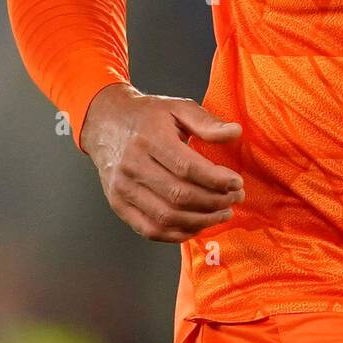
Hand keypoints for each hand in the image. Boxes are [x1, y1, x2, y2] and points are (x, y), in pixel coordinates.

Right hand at [80, 82, 245, 241]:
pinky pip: (150, 230)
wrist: (106, 123)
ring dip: (201, 221)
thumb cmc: (146, 116)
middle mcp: (132, 166)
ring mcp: (122, 189)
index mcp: (148, 138)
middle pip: (179, 195)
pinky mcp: (118, 205)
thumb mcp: (177, 108)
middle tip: (235, 198)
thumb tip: (236, 132)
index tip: (237, 182)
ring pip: (166, 217)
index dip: (216, 180)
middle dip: (214, 202)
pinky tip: (197, 225)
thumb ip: (207, 122)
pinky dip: (178, 234)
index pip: (187, 167)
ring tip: (223, 213)